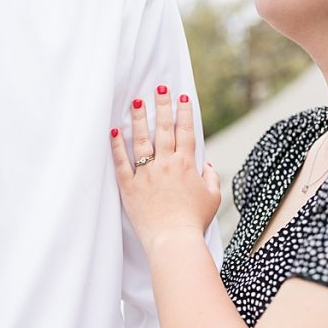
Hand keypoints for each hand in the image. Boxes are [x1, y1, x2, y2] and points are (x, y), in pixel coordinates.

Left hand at [111, 88, 220, 252]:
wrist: (174, 240)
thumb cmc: (195, 221)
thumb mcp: (213, 198)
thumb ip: (212, 178)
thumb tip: (208, 164)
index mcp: (187, 166)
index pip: (186, 132)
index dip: (185, 113)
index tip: (182, 97)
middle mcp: (166, 164)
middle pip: (164, 129)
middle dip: (163, 106)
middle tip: (159, 88)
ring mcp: (146, 174)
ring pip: (141, 140)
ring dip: (139, 119)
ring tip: (137, 101)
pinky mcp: (130, 186)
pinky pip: (122, 162)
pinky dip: (117, 146)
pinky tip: (114, 131)